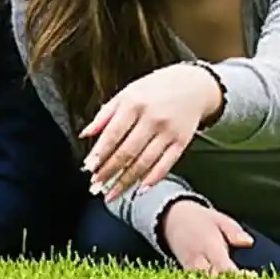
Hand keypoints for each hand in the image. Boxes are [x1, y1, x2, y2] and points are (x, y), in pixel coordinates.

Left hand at [79, 63, 222, 200]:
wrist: (193, 84)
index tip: (88, 168)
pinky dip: (152, 179)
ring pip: (144, 162)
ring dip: (126, 181)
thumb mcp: (127, 93)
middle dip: (109, 172)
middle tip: (96, 186)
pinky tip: (140, 189)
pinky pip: (166, 164)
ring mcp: (168, 132)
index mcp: (134, 104)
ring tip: (112, 193)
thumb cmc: (154, 89)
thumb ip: (105, 114)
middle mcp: (151, 119)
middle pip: (127, 152)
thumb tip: (85, 133)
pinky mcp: (182, 142)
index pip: (113, 134)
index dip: (99, 153)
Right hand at [162, 200, 254, 275]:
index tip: (251, 274)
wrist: (172, 218)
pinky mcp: (186, 272)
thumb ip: (234, 231)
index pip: (224, 267)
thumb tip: (248, 242)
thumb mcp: (219, 219)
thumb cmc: (200, 220)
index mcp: (209, 245)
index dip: (237, 275)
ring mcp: (190, 267)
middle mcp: (198, 259)